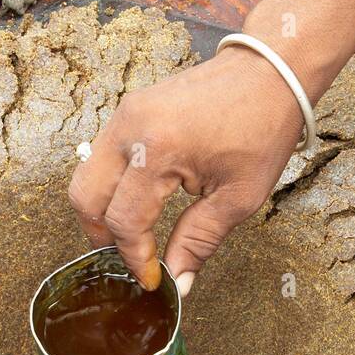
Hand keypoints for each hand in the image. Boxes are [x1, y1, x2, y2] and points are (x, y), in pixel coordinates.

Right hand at [68, 46, 303, 293]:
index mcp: (157, 149)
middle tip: (130, 259)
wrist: (269, 72)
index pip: (125, 220)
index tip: (152, 279)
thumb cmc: (262, 128)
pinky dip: (109, 187)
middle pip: (85, 199)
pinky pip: (100, 157)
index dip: (135, 258)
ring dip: (102, 212)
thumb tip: (178, 282)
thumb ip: (199, 241)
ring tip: (132, 236)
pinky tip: (138, 204)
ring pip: (85, 177)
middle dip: (103, 237)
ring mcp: (124, 115)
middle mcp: (129, 128)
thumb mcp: (238, 196)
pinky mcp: (128, 111)